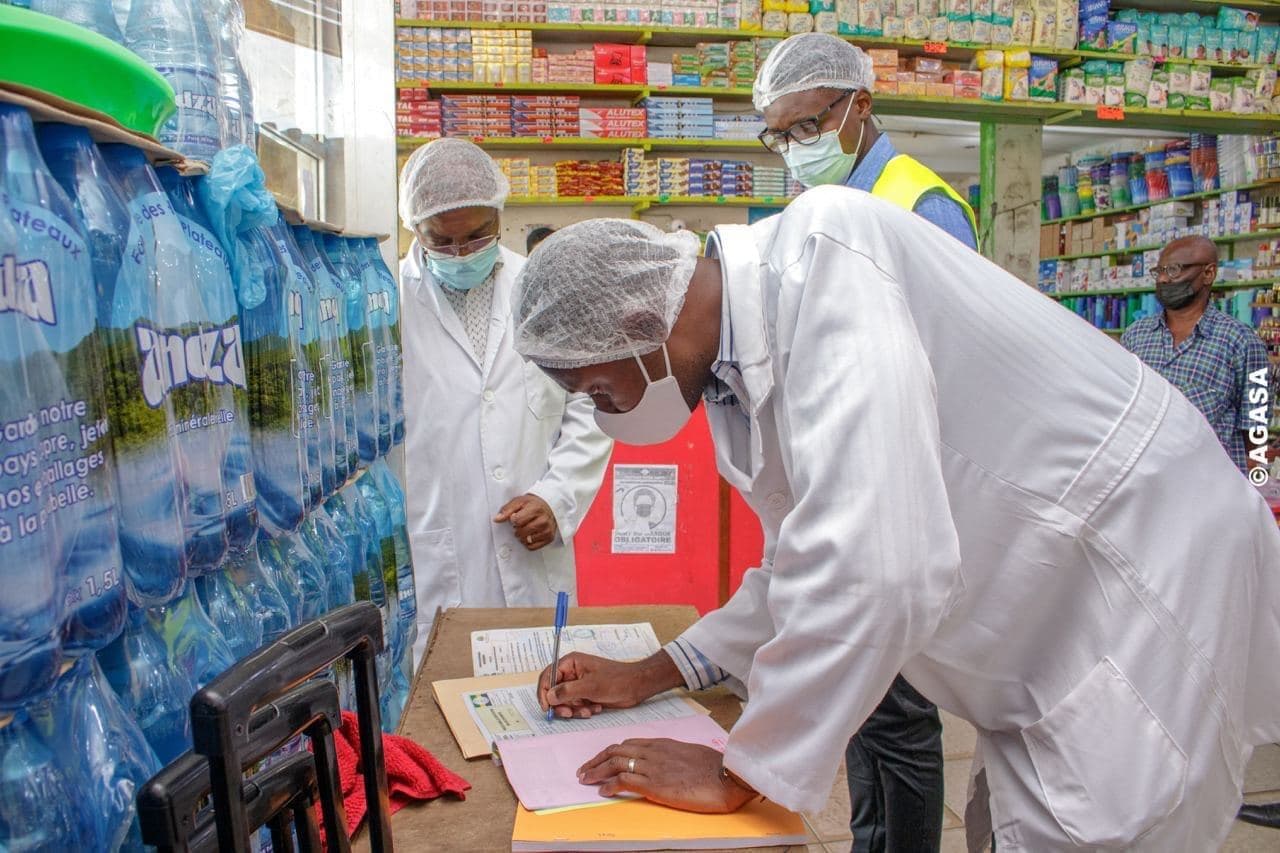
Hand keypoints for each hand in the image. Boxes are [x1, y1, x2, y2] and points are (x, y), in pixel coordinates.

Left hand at [495, 494, 557, 550]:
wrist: (549, 507)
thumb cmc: (533, 504)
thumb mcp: (519, 502)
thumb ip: (507, 510)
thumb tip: (497, 519)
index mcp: (536, 509)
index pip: (517, 521)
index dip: (513, 519)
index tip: (516, 516)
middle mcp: (543, 521)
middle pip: (521, 532)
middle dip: (518, 528)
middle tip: (522, 522)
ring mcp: (547, 530)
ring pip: (526, 540)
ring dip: (522, 536)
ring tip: (526, 528)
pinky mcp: (549, 538)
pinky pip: (532, 547)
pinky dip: (528, 542)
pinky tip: (531, 534)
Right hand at [537, 651, 683, 718]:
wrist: (636, 687)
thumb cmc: (616, 680)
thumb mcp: (590, 687)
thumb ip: (567, 691)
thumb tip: (549, 697)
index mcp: (570, 663)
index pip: (547, 676)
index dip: (543, 692)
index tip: (546, 707)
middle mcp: (572, 673)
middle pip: (554, 691)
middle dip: (562, 704)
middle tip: (570, 713)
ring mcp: (579, 684)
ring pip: (565, 701)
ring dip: (574, 709)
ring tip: (589, 711)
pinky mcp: (585, 695)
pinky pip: (575, 706)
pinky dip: (582, 710)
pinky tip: (595, 708)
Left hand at [577, 739, 756, 813]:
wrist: (728, 776)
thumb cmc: (715, 768)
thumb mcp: (690, 754)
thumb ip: (673, 756)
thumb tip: (666, 764)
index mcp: (662, 743)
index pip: (628, 743)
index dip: (610, 751)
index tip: (600, 759)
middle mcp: (654, 752)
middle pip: (616, 750)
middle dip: (597, 760)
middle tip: (584, 769)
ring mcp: (653, 767)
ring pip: (615, 763)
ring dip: (596, 771)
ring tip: (586, 779)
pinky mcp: (655, 785)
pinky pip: (624, 780)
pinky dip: (610, 785)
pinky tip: (603, 792)